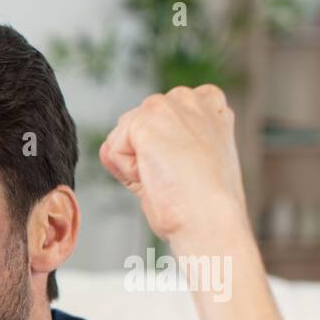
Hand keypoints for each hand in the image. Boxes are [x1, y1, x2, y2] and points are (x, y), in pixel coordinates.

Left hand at [99, 85, 248, 247]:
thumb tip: (110, 146)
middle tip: (173, 177)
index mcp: (208, 108)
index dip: (157, 152)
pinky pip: (113, 149)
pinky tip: (154, 176)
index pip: (158, 119)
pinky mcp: (146, 120)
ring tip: (166, 176)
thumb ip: (154, 146)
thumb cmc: (202, 204)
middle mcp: (191, 100)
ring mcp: (169, 106)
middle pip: (134, 125)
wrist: (209, 220)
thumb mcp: (181, 165)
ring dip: (133, 164)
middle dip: (142, 156)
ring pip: (122, 136)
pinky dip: (126, 171)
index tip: (184, 171)